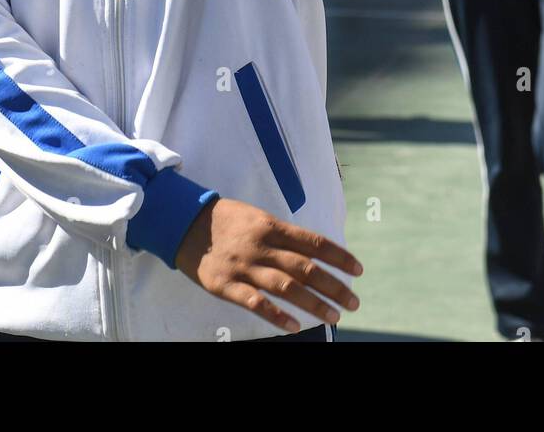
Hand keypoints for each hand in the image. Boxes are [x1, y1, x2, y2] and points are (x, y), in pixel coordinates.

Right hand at [175, 197, 361, 333]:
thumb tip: (315, 253)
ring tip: (334, 316)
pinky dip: (276, 315)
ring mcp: (244, 267)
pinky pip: (254, 303)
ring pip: (286, 286)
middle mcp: (262, 246)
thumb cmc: (228, 221)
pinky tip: (295, 325)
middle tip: (354, 302)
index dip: (338, 256)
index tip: (358, 270)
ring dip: (313, 303)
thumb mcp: (259, 218)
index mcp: (272, 226)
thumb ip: (284, 236)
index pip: (314, 242)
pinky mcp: (225, 285)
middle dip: (333, 286)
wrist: (186, 224)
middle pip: (305, 267)